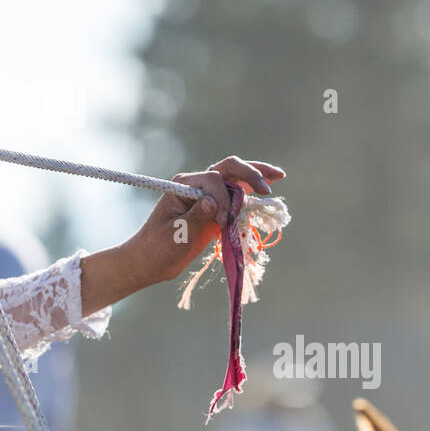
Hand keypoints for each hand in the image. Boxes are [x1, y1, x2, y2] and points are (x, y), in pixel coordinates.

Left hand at [120, 154, 285, 288]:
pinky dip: (252, 193)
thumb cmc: (157, 247)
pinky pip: (237, 196)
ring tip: (279, 175)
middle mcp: (197, 185)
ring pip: (235, 177)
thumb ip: (195, 217)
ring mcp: (208, 195)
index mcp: (183, 185)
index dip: (223, 198)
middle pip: (227, 169)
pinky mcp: (216, 209)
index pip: (212, 179)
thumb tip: (214, 202)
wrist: (150, 261)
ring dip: (256, 175)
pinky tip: (268, 192)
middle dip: (248, 174)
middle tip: (266, 187)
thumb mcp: (175, 234)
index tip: (223, 221)